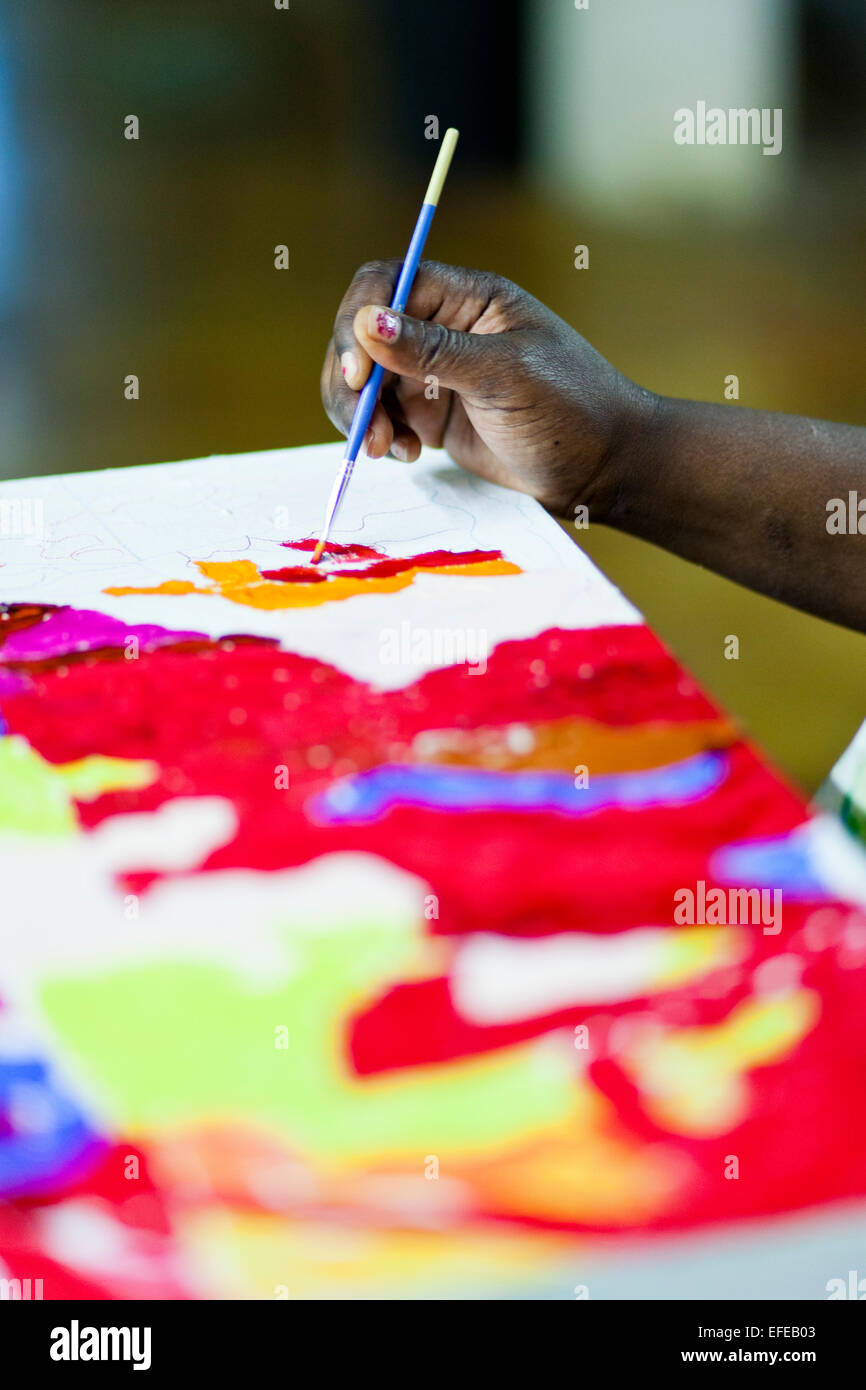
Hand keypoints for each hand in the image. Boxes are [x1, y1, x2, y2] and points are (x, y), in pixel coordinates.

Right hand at [320, 260, 651, 517]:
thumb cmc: (571, 409)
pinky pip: (384, 416)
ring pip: (367, 380)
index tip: (357, 373)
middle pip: (364, 334)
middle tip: (362, 426)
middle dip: (352, 379)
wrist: (605, 468)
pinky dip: (380, 435)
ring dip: (362, 414)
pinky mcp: (434, 416)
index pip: (387, 283)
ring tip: (385, 449)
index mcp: (468, 297)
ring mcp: (436, 373)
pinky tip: (408, 455)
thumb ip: (432, 350)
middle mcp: (445, 328)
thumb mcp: (502, 375)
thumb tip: (365, 322)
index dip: (359, 321)